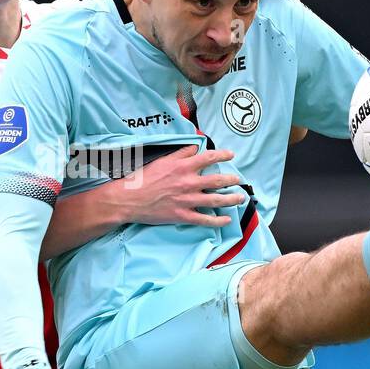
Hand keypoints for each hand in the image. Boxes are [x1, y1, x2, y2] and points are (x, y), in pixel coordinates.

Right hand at [118, 145, 245, 226]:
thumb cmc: (143, 178)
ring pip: (216, 200)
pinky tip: (227, 219)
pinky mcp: (183, 216)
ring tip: (240, 198)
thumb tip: (195, 148)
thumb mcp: (162, 160)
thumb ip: (181, 153)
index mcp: (183, 167)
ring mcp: (187, 201)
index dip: (223, 155)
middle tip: (238, 180)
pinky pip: (205, 220)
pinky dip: (218, 221)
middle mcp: (189, 183)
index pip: (209, 158)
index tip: (231, 155)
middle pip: (218, 181)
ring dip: (231, 199)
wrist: (129, 199)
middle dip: (232, 180)